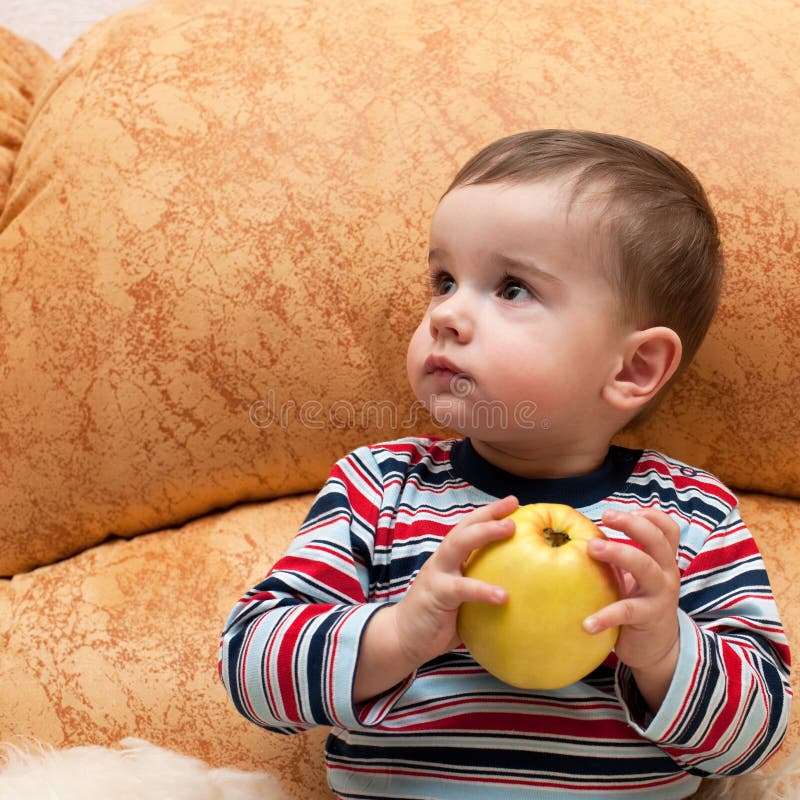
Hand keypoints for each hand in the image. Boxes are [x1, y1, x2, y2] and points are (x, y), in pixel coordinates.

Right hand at [353, 495, 517, 703]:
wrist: (403, 637)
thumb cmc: (439, 616)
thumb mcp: (460, 594)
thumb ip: (478, 582)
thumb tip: (519, 582)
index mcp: (449, 557)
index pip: (468, 527)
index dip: (488, 513)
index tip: (513, 502)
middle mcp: (442, 559)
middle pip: (464, 528)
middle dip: (488, 514)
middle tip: (513, 506)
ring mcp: (437, 575)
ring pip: (458, 545)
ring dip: (485, 533)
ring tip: (510, 529)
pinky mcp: (437, 596)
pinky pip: (461, 589)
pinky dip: (483, 590)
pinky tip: (503, 596)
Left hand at [583, 507, 680, 710]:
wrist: (656, 647)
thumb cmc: (636, 601)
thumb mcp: (634, 575)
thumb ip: (621, 553)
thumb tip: (583, 529)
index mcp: (662, 559)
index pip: (668, 530)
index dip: (650, 516)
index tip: (623, 511)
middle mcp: (666, 573)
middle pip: (658, 541)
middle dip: (632, 524)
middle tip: (605, 517)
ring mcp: (660, 595)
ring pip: (646, 567)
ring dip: (619, 553)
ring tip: (592, 548)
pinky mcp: (649, 618)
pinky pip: (626, 611)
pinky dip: (605, 615)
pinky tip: (586, 621)